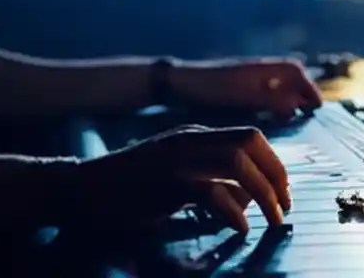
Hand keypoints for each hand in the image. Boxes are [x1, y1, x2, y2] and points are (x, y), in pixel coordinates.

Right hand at [66, 124, 289, 231]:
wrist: (78, 190)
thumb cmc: (127, 189)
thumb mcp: (175, 178)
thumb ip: (211, 180)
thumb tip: (249, 197)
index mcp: (194, 135)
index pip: (250, 136)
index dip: (274, 162)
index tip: (284, 191)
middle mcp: (189, 139)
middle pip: (250, 142)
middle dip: (276, 174)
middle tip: (285, 206)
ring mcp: (176, 157)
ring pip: (237, 161)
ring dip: (263, 192)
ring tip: (272, 219)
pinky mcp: (164, 182)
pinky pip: (210, 190)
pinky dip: (233, 210)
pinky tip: (240, 228)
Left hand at [169, 58, 323, 119]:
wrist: (177, 83)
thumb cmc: (210, 89)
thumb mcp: (245, 97)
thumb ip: (272, 100)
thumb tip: (297, 106)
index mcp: (262, 69)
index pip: (295, 71)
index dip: (309, 88)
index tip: (316, 106)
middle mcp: (257, 71)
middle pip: (288, 76)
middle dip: (301, 92)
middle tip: (307, 113)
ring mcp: (245, 78)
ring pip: (275, 85)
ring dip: (286, 98)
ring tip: (290, 118)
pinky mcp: (234, 88)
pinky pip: (261, 92)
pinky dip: (270, 102)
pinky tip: (265, 118)